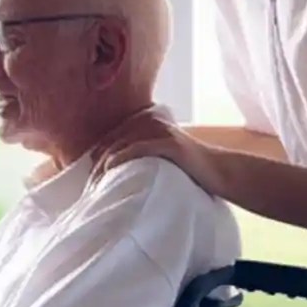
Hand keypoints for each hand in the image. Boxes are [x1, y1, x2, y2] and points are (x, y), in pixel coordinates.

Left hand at [90, 111, 221, 193]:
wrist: (219, 172)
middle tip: (87, 185)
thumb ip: (138, 154)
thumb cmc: (186, 168)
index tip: (87, 176)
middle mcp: (150, 121)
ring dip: (104, 164)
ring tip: (94, 183)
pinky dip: (121, 157)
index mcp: (145, 121)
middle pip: (113, 140)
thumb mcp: (158, 157)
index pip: (111, 136)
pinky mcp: (169, 143)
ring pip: (122, 143)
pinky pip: (138, 148)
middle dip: (97, 163)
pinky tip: (109, 168)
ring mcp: (160, 130)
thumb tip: (108, 170)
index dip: (96, 155)